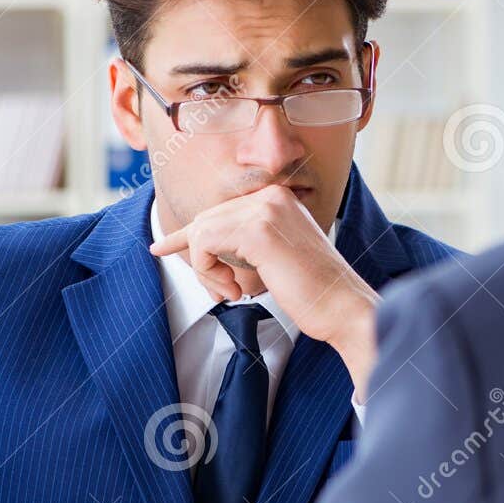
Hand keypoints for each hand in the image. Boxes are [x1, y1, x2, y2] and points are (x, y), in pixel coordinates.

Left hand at [150, 185, 380, 399]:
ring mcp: (265, 209)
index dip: (186, 235)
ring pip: (201, 233)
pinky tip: (235, 290)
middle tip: (221, 293)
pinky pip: (204, 246)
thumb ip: (243, 243)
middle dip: (201, 263)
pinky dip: (209, 273)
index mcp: (277, 199)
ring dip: (206, 272)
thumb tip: (199, 243)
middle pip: (205, 222)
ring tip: (231, 293)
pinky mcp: (258, 230)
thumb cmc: (312, 291)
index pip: (219, 212)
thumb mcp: (273, 257)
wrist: (341, 306)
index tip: (161, 247)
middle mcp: (271, 196)